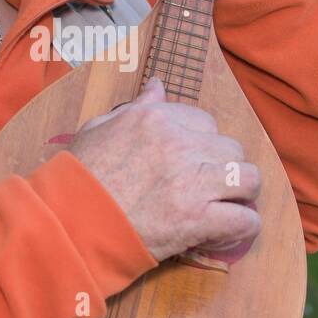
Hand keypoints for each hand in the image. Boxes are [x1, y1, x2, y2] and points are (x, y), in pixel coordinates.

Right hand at [66, 78, 261, 261]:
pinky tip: (226, 230)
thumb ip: (135, 107)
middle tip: (208, 186)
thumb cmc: (78, 177)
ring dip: (240, 193)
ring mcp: (192, 183)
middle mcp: (181, 145)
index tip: (192, 162)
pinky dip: (241, 228)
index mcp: (157, 120)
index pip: (205, 122)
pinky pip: (244, 219)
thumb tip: (157, 86)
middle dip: (223, 167)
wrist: (68, 222)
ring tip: (225, 205)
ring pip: (249, 179)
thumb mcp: (100, 128)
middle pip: (232, 148)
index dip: (202, 144)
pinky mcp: (197, 220)